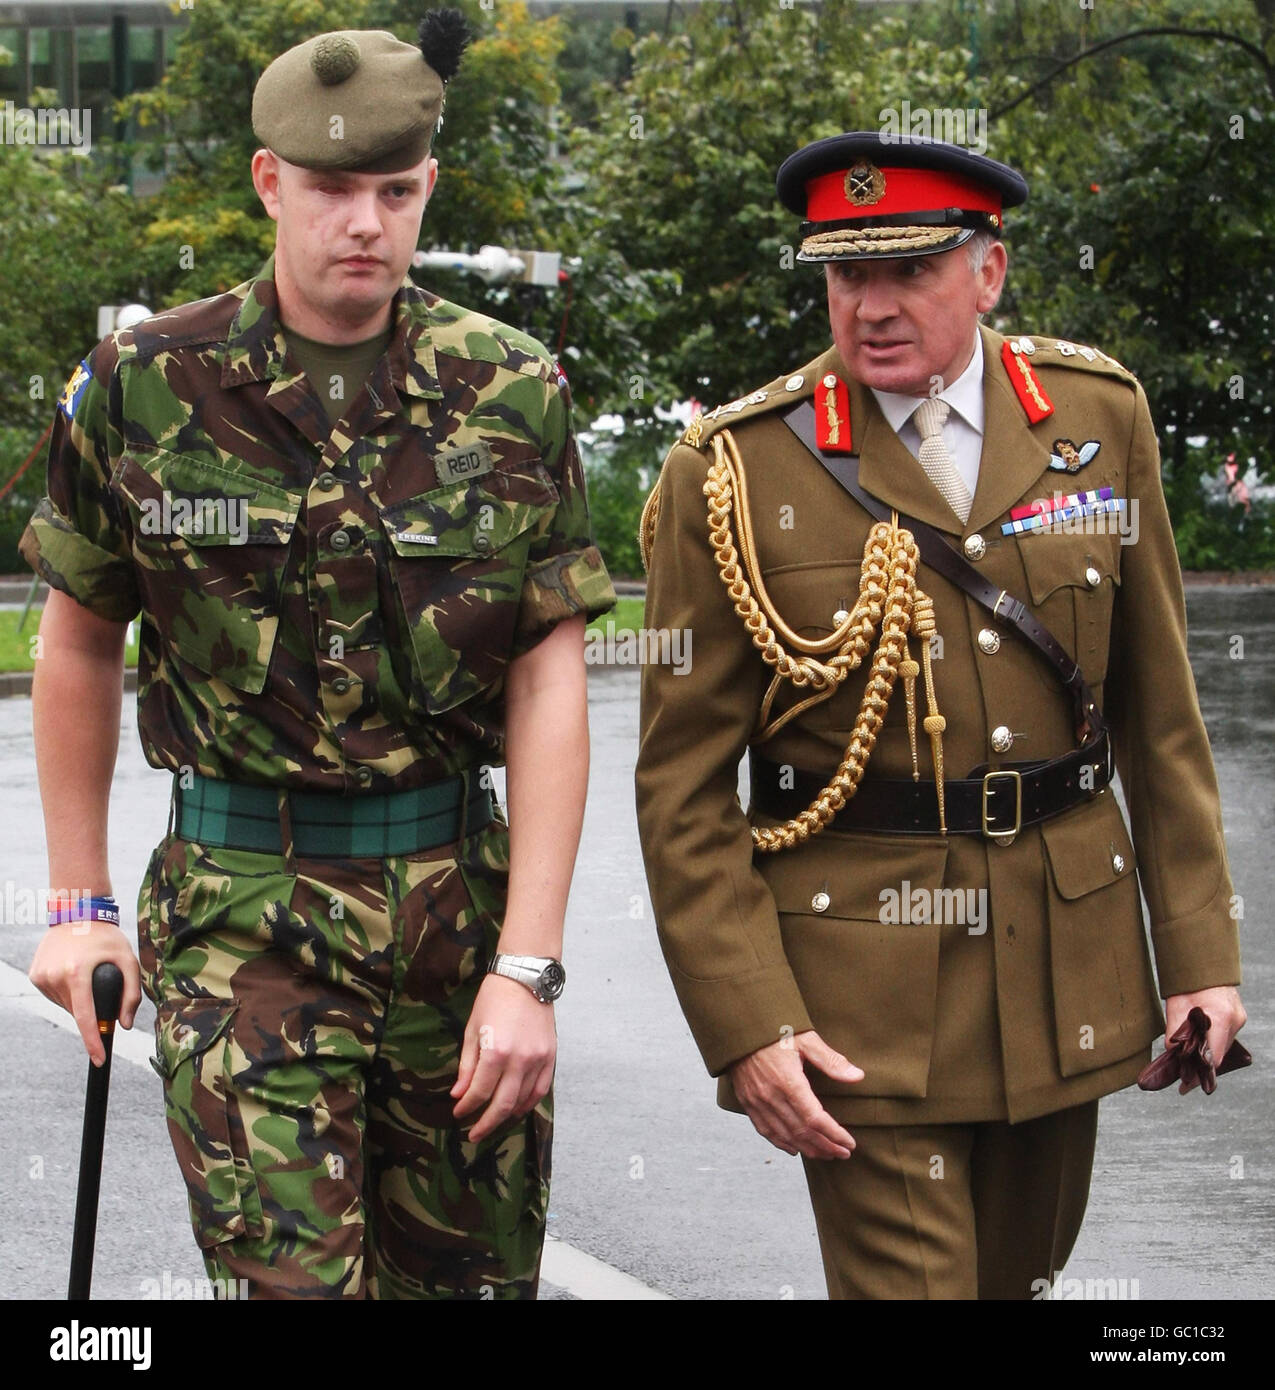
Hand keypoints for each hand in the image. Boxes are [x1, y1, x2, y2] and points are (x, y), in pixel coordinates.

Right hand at [28, 921, 141, 1066]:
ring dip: (78, 999)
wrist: (76, 913)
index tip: (99, 1059)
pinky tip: (72, 971)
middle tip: (99, 984)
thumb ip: (131, 993)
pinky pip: (54, 995)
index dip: (93, 1041)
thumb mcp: (128, 960)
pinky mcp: (34, 976)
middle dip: (91, 1009)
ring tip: (85, 972)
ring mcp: (41, 977)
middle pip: (76, 1012)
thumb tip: (124, 1024)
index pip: (85, 1017)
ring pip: (65, 1005)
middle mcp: (55, 976)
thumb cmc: (106, 937)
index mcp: (78, 973)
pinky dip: (66, 991)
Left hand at [451, 972, 556, 1142]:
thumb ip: (467, 1065)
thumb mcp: (472, 1030)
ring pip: (523, 1101)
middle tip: (474, 1134)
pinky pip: (541, 1089)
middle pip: (503, 1105)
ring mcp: (538, 1059)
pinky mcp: (551, 1056)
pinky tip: (517, 1109)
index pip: (480, 1092)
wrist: (526, 977)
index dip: (467, 1107)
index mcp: (496, 1052)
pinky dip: (529, 1103)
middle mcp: (520, 1060)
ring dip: (507, 1116)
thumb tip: (459, 1094)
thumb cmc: (493, 999)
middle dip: (486, 1123)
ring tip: (494, 1122)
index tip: (458, 1112)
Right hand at [729, 1030, 863, 1159]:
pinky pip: (766, 1131)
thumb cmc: (775, 1032)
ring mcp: (757, 1102)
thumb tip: (858, 1076)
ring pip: (785, 1136)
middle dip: (826, 1146)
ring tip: (826, 1154)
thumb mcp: (806, 1040)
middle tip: (843, 1154)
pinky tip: (795, 1150)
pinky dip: (782, 1144)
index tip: (850, 1143)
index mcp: (788, 1081)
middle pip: (802, 1132)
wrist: (739, 1028)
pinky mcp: (748, 1103)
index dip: (835, 1134)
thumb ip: (831, 1061)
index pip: (815, 1119)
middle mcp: (771, 1096)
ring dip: (808, 1149)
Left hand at [1164, 986, 1246, 1092]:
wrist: (1202, 961)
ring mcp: (1239, 1017)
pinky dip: (1213, 1043)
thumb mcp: (1175, 1007)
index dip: (1200, 1073)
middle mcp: (1235, 1019)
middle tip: (1184, 1081)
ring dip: (1208, 1055)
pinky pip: (1226, 1036)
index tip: (1187, 1086)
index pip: (1214, 1055)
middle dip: (1202, 1067)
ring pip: (1224, 1046)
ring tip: (1189, 1066)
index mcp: (1220, 1017)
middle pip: (1220, 1053)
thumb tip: (1172, 1053)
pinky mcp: (1238, 1015)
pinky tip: (1200, 1049)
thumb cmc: (1187, 982)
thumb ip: (1175, 1032)